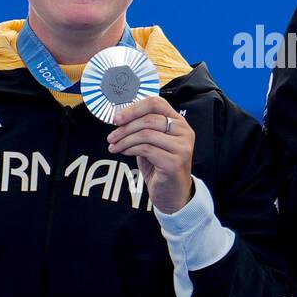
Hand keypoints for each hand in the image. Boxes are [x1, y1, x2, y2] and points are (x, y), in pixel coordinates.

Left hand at [106, 97, 194, 213]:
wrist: (172, 193)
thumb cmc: (160, 167)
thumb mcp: (152, 143)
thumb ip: (142, 129)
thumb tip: (120, 118)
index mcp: (179, 122)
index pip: (156, 103)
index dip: (134, 108)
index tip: (117, 117)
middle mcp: (184, 132)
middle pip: (149, 118)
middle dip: (125, 127)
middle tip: (112, 135)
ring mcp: (181, 147)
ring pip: (146, 134)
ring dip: (125, 139)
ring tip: (114, 146)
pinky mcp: (174, 162)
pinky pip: (146, 149)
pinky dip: (130, 149)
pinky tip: (124, 152)